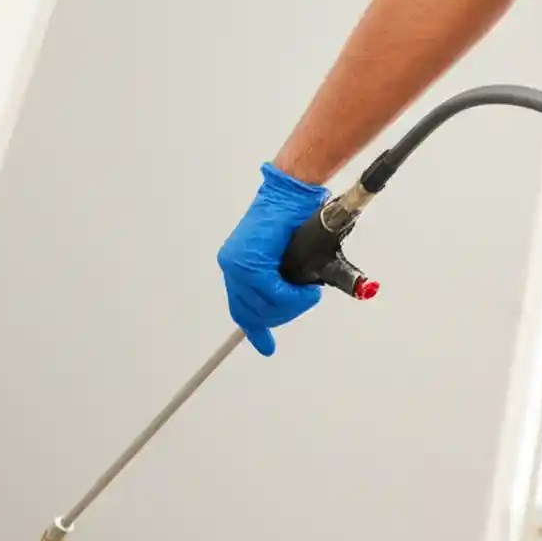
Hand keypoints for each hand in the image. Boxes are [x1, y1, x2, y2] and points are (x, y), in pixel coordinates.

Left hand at [217, 163, 328, 355]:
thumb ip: (282, 283)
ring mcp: (239, 265)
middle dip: (283, 314)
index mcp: (237, 264)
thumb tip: (292, 302)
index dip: (255, 330)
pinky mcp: (250, 263)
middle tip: (304, 299)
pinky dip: (294, 297)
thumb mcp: (287, 259)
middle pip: (254, 314)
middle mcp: (232, 266)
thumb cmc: (295, 217)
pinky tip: (307, 290)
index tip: (265, 347)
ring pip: (266, 308)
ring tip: (309, 291)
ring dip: (293, 305)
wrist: (294, 193)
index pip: (240, 307)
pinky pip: (274, 295)